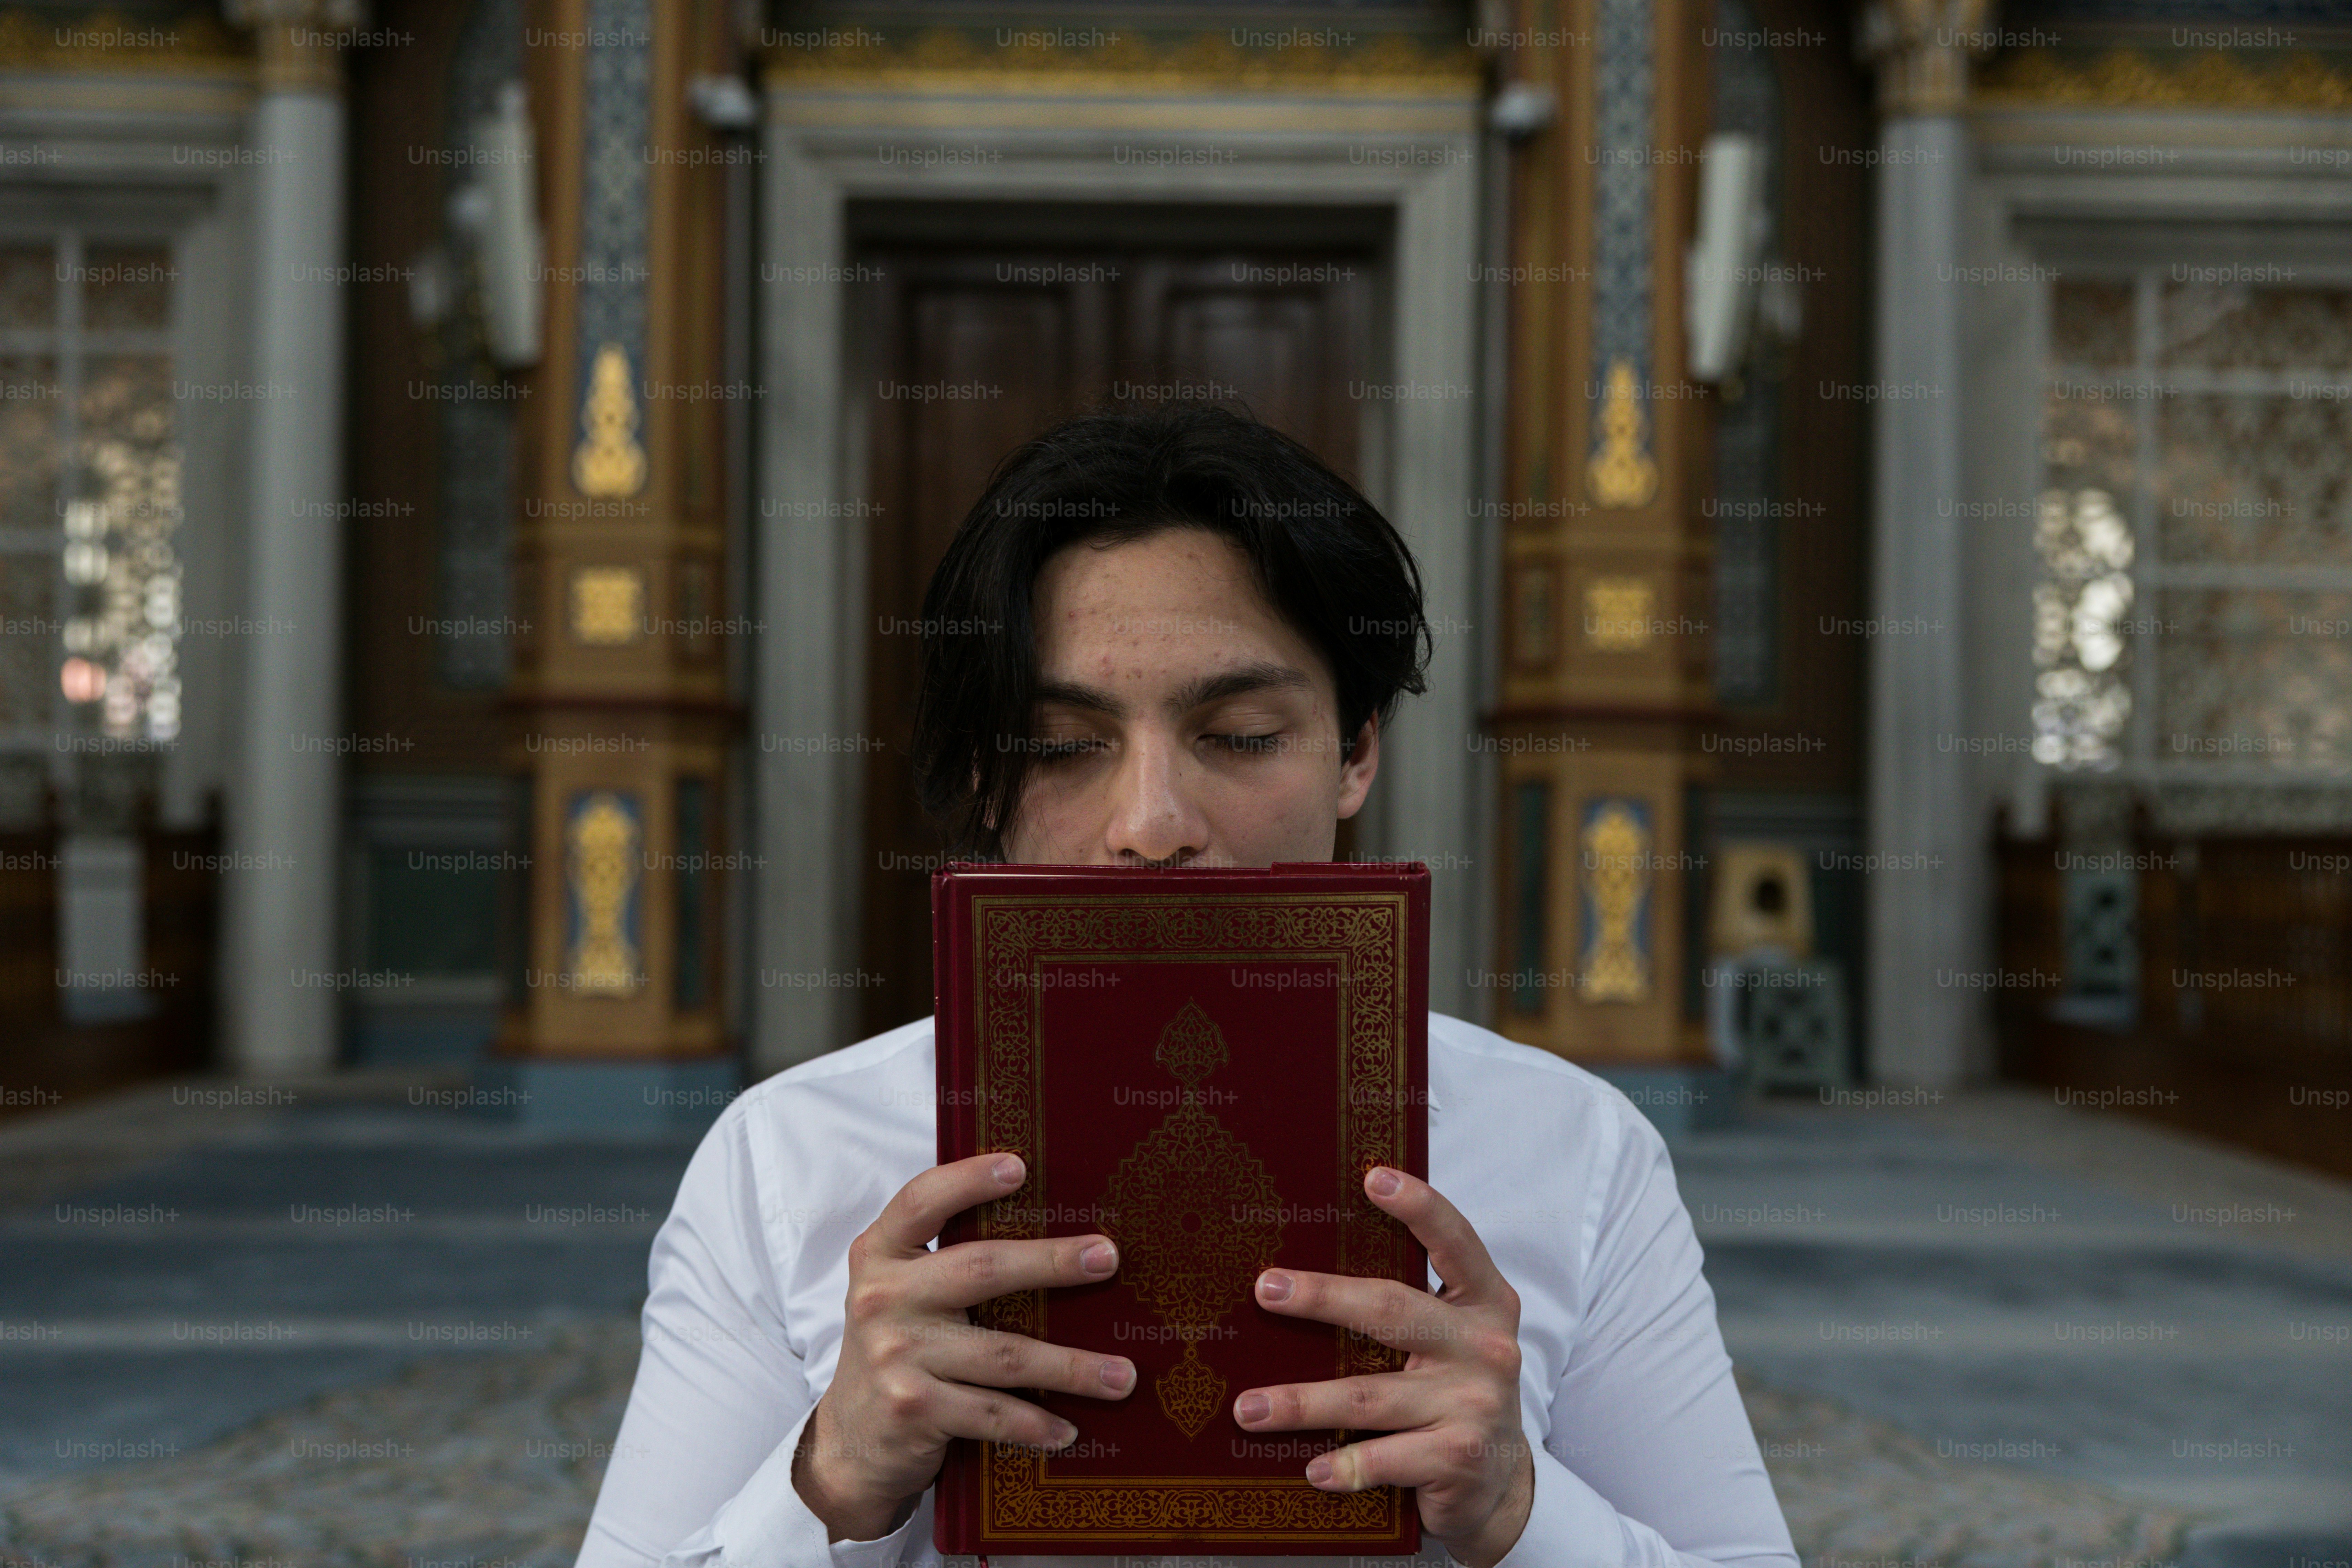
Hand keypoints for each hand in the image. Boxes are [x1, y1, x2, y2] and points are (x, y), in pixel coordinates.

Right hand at [791, 1152, 1137, 1541]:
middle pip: (981, 1269)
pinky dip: (1036, 1424)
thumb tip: (1054, 1235)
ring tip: (1123, 1375)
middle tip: (1108, 1257)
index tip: (1020, 1167)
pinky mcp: (913, 1408)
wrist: (849, 1440)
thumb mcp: (904, 1293)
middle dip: (1051, 1261)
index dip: (968, 1180)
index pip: (921, 1202)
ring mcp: (896, 1354)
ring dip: (1071, 1366)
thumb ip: (949, 1260)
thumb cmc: (897, 1349)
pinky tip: (1069, 1430)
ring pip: (1003, 1353)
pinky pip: (991, 1412)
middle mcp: (883, 1298)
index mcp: (881, 1254)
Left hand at [1231, 1166, 1534, 1567]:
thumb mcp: (1449, 1339)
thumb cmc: (1454, 1392)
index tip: (1373, 1176)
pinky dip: (1344, 1466)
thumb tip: (1306, 1271)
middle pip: (1392, 1310)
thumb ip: (1407, 1304)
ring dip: (1302, 1402)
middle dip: (1322, 1297)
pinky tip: (1311, 1470)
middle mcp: (1486, 1346)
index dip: (1419, 1206)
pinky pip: (1387, 1459)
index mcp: (1485, 1301)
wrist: (1500, 1485)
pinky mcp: (1460, 1459)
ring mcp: (1475, 1404)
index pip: (1455, 1240)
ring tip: (1248, 1408)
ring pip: (1370, 1394)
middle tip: (1264, 1289)